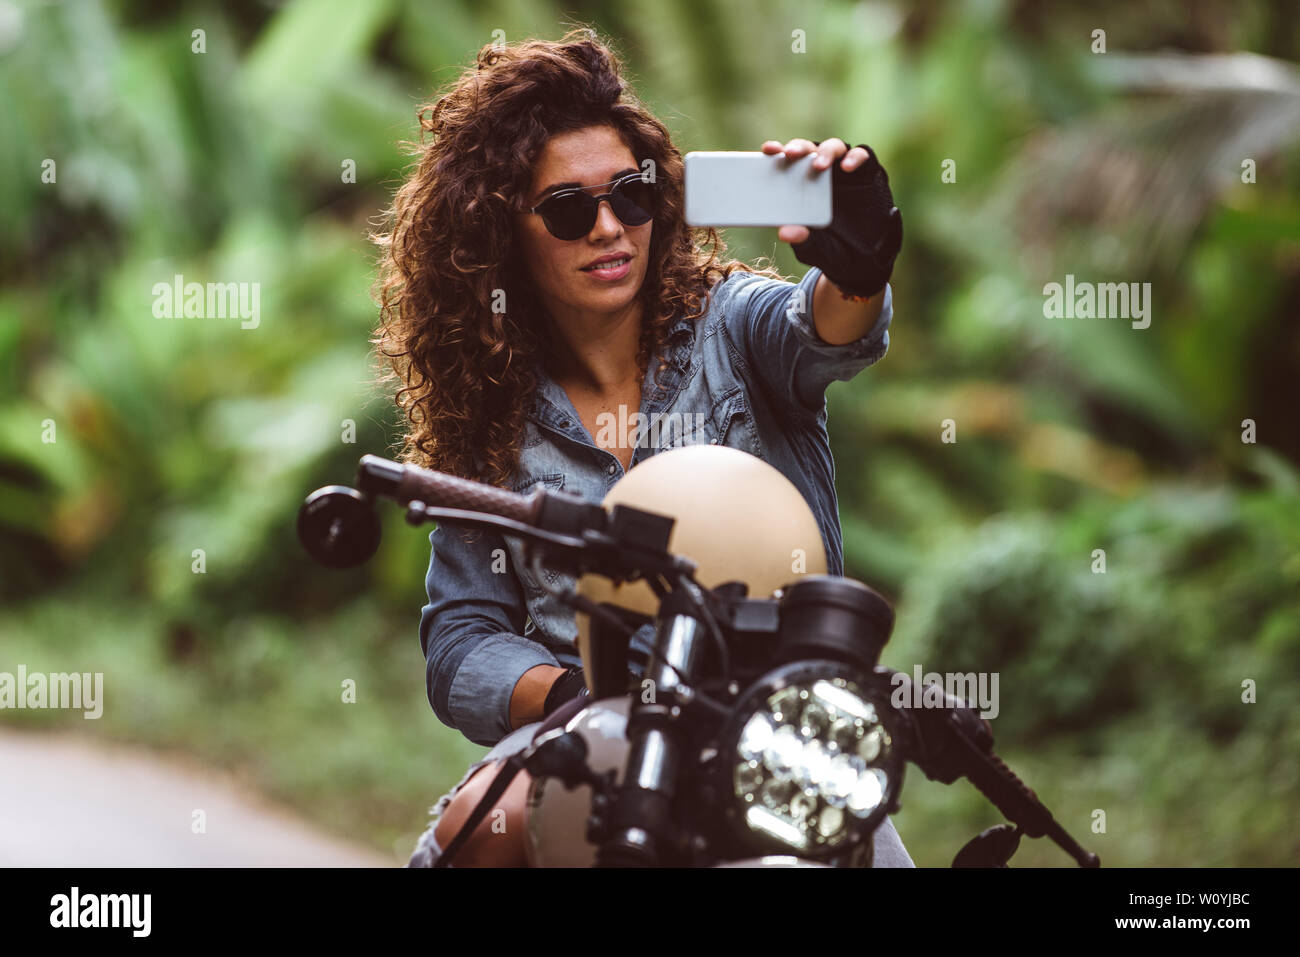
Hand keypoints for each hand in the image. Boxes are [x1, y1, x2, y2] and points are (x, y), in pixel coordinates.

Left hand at [760, 137, 902, 298]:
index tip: (768, 151)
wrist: (863, 262)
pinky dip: (855, 158)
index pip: (787, 162)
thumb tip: (784, 232)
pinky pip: (863, 156)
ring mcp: (845, 171)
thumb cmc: (831, 249)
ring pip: (834, 147)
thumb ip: (800, 239)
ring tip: (819, 165)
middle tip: (790, 154)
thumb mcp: (813, 247)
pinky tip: (848, 167)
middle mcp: (822, 173)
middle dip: (799, 148)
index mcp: (802, 185)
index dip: (777, 152)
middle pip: (809, 149)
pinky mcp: (868, 173)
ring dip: (825, 152)